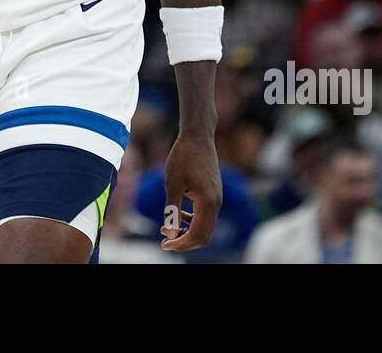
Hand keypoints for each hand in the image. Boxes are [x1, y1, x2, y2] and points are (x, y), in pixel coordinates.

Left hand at [160, 127, 220, 251]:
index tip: (164, 245)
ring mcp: (217, 198)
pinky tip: (178, 214)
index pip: (197, 235)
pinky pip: (205, 215)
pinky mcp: (213, 193)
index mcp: (208, 202)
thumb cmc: (183, 157)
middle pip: (204, 235)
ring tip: (166, 228)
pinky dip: (192, 220)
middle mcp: (216, 203)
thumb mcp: (173, 184)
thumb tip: (170, 235)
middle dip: (184, 241)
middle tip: (164, 241)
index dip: (181, 244)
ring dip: (187, 231)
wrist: (197, 136)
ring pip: (205, 226)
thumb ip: (172, 211)